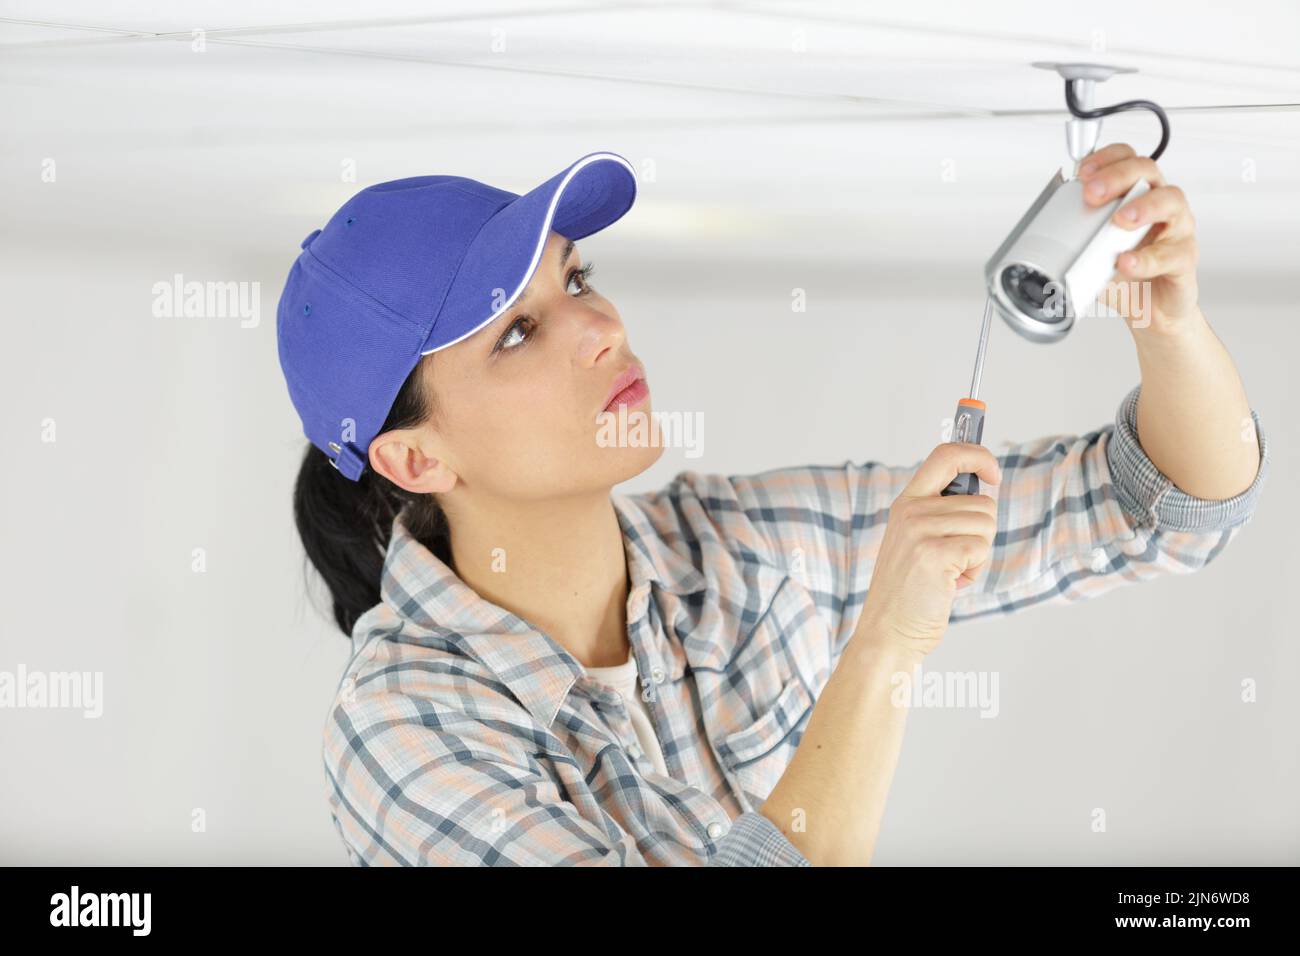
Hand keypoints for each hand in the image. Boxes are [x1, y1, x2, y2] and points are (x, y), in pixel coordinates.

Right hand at [857, 443, 1001, 657]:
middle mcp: (911, 511)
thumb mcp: (916, 540)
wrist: (887, 632)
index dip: (977, 456)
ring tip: (949, 574)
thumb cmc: (910, 592)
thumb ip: (941, 513)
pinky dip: (975, 570)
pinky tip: (950, 584)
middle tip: (953, 560)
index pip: (946, 455)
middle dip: (981, 535)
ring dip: (978, 554)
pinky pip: (981, 548)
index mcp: (906, 503)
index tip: (993, 474)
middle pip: (982, 503)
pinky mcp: (934, 553)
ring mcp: (920, 531)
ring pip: (986, 525)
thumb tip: (986, 489)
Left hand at [1078, 142, 1201, 334]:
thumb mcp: (1093, 257)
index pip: (1126, 160)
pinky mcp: (1184, 258)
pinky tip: (1127, 262)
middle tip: (1094, 192)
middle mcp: (1160, 205)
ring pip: (1171, 201)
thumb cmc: (1125, 274)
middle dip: (1118, 176)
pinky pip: (1172, 253)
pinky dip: (1147, 258)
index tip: (1083, 172)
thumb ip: (1076, 245)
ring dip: (1143, 206)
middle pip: (1148, 171)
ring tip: (1120, 220)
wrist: (1150, 309)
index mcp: (1136, 195)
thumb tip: (1046, 245)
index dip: (1106, 159)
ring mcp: (1177, 229)